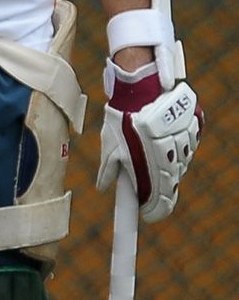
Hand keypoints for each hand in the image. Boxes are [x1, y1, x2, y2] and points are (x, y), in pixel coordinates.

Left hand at [97, 61, 202, 222]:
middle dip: (158, 186)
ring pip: (180, 162)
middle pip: (171, 184)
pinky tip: (163, 133)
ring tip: (151, 146)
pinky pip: (188, 142)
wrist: (142, 84)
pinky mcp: (196, 126)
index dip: (153, 212)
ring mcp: (188, 143)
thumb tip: (102, 187)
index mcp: (153, 170)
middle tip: (146, 181)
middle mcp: (175, 161)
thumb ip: (108, 170)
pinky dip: (177, 142)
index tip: (147, 215)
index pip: (160, 205)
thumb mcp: (110, 145)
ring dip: (168, 162)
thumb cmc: (122, 116)